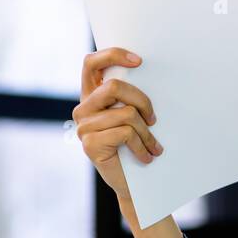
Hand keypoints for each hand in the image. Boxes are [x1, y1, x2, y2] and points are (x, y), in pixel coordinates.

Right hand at [74, 47, 161, 200]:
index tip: (139, 61)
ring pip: (126, 113)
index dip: (113, 55)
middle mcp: (83, 108)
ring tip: (154, 145)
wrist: (131, 182)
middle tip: (154, 119)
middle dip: (142, 101)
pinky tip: (147, 156)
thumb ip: (129, 96)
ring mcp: (84, 126)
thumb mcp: (132, 116)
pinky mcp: (90, 144)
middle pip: (114, 87)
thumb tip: (145, 72)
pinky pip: (126, 133)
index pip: (91, 63)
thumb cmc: (135, 145)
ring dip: (147, 132)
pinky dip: (143, 145)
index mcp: (91, 95)